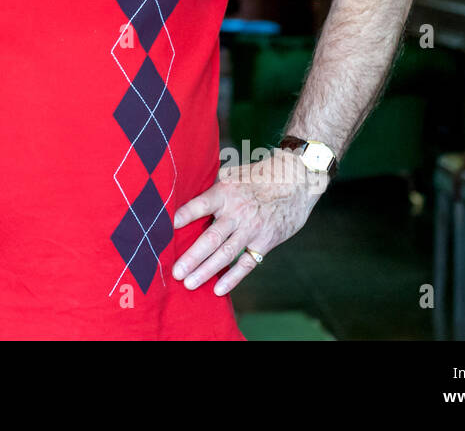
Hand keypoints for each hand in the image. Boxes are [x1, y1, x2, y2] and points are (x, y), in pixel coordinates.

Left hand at [170, 148, 327, 295]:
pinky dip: (233, 277)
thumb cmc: (258, 177)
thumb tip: (183, 197)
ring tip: (189, 283)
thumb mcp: (233, 175)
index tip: (167, 226)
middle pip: (211, 237)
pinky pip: (247, 263)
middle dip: (192, 256)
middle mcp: (238, 212)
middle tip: (175, 272)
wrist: (297, 182)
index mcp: (226, 192)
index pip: (201, 205)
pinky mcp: (265, 242)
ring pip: (226, 254)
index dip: (184, 215)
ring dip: (206, 270)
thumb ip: (212, 189)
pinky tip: (218, 289)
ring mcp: (252, 229)